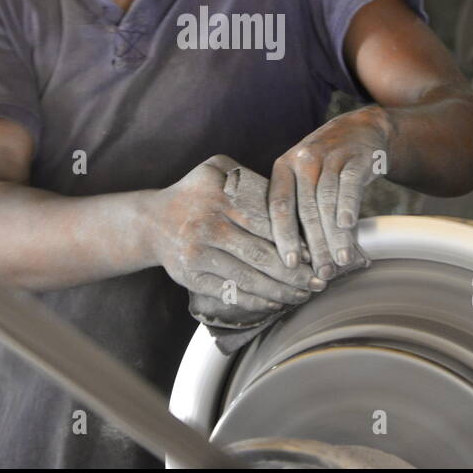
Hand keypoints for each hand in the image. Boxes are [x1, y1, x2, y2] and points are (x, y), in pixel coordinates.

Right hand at [150, 155, 322, 317]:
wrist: (152, 221)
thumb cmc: (196, 193)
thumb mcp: (219, 170)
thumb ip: (252, 180)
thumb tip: (294, 209)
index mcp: (219, 193)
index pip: (265, 219)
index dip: (293, 239)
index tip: (315, 252)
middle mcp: (207, 223)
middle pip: (261, 253)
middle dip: (295, 271)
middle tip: (320, 280)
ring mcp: (197, 252)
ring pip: (249, 277)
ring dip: (281, 290)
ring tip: (304, 294)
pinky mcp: (191, 277)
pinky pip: (230, 292)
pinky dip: (256, 300)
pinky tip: (276, 302)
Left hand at [268, 107, 385, 279]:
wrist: (362, 129)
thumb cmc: (327, 165)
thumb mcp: (304, 177)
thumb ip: (299, 208)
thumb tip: (299, 260)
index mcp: (283, 167)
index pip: (279, 205)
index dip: (283, 235)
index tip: (289, 264)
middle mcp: (303, 159)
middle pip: (305, 208)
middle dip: (313, 245)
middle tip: (320, 274)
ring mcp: (330, 156)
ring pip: (327, 201)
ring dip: (334, 235)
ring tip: (338, 261)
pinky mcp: (356, 157)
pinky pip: (349, 185)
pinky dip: (348, 207)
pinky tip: (349, 228)